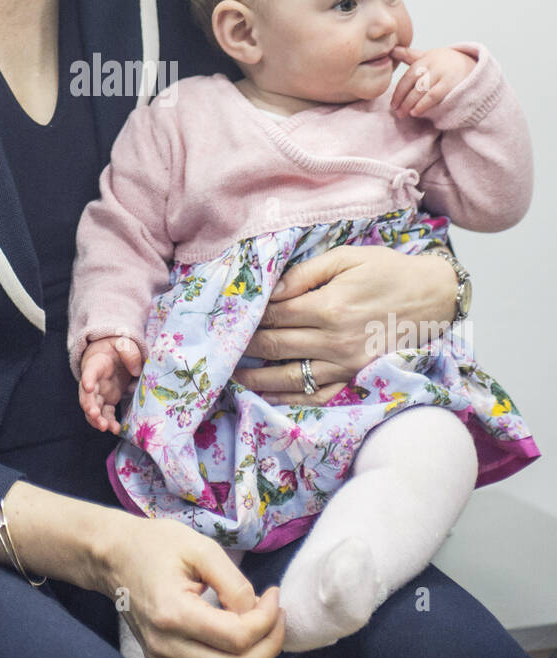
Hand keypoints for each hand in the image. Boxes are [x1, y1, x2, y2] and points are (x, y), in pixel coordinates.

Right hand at [79, 335, 142, 433]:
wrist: (111, 355)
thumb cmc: (116, 348)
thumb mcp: (124, 343)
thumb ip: (130, 353)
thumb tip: (136, 371)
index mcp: (96, 364)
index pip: (89, 371)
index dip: (87, 379)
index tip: (88, 387)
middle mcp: (94, 381)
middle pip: (86, 395)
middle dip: (89, 405)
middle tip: (94, 414)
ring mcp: (99, 393)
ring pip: (93, 408)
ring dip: (97, 419)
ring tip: (105, 427)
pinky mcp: (107, 401)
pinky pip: (105, 414)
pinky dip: (108, 422)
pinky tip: (115, 429)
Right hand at [106, 515, 284, 657]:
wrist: (112, 557)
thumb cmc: (155, 544)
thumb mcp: (200, 547)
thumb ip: (233, 581)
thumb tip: (256, 611)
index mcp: (172, 613)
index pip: (236, 637)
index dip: (266, 619)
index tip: (274, 593)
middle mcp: (166, 646)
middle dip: (269, 646)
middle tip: (279, 615)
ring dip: (255, 655)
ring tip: (265, 622)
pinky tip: (240, 630)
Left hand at [235, 244, 456, 404]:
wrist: (433, 297)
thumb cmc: (389, 272)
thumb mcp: (347, 258)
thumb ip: (306, 273)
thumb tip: (272, 289)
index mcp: (329, 306)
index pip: (275, 314)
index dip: (250, 316)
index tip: (232, 317)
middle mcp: (334, 339)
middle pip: (275, 345)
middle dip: (245, 346)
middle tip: (223, 346)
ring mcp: (346, 364)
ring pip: (289, 377)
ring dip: (257, 377)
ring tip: (233, 375)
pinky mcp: (357, 379)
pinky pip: (317, 396)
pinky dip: (289, 399)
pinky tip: (269, 396)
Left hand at [389, 45, 476, 118]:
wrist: (475, 66)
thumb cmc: (447, 63)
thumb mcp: (429, 56)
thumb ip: (410, 56)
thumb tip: (391, 51)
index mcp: (426, 59)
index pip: (408, 76)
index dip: (398, 91)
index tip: (392, 103)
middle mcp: (433, 65)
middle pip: (413, 84)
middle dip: (402, 99)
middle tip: (396, 112)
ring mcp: (443, 74)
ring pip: (421, 91)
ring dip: (410, 104)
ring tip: (403, 114)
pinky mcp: (452, 84)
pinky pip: (433, 96)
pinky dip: (422, 105)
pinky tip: (415, 112)